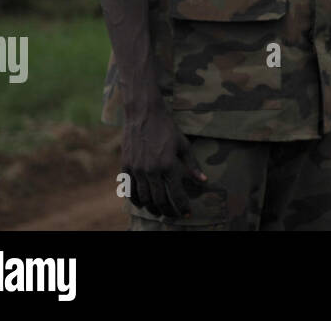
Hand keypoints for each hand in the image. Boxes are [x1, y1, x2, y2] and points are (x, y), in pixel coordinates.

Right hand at [121, 102, 206, 218]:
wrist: (143, 114)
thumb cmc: (167, 128)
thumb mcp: (184, 144)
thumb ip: (193, 164)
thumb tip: (204, 181)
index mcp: (168, 165)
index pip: (177, 193)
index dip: (182, 206)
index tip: (187, 214)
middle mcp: (151, 170)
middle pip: (159, 200)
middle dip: (168, 211)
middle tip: (173, 216)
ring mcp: (137, 169)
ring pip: (143, 198)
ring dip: (152, 208)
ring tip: (159, 212)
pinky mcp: (126, 166)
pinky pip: (129, 189)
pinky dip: (135, 199)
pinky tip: (142, 203)